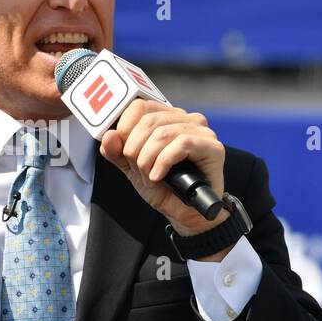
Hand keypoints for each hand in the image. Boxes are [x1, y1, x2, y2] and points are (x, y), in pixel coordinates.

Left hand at [99, 100, 230, 238]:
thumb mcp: (132, 168)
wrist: (185, 214)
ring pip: (163, 134)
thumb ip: (117, 152)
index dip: (124, 129)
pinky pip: (182, 144)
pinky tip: (158, 177)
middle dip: (135, 150)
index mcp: (166, 117)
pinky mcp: (213, 147)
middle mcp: (185, 118)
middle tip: (138, 171)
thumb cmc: (163, 188)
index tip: (123, 153)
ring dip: (148, 160)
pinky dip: (163, 162)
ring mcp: (201, 131)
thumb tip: (108, 136)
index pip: (139, 106)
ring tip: (150, 178)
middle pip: (148, 121)